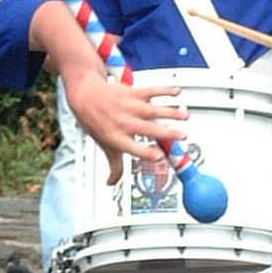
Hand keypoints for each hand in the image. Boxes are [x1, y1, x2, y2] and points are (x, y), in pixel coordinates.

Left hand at [63, 75, 186, 183]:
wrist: (86, 95)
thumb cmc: (96, 121)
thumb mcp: (104, 146)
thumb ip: (114, 165)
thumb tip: (112, 182)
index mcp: (118, 138)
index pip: (133, 148)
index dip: (146, 153)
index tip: (159, 156)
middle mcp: (124, 123)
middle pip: (148, 129)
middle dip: (166, 132)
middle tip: (182, 135)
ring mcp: (130, 107)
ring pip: (153, 110)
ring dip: (171, 111)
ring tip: (185, 115)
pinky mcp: (134, 93)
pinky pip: (151, 91)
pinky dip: (165, 90)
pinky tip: (176, 91)